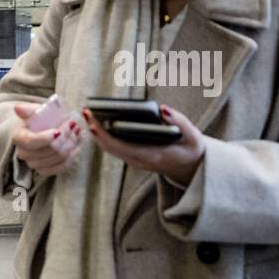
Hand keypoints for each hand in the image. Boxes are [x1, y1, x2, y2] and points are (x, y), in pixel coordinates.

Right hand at [11, 102, 83, 175]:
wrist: (41, 131)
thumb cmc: (38, 121)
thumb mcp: (34, 112)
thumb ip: (28, 110)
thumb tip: (18, 108)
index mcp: (19, 138)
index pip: (30, 141)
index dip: (45, 138)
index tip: (58, 131)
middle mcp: (23, 153)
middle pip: (48, 150)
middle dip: (64, 137)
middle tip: (73, 125)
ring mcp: (33, 164)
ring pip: (57, 158)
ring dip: (70, 145)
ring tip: (76, 133)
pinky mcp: (44, 170)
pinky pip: (60, 167)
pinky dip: (71, 157)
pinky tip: (75, 146)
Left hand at [82, 104, 204, 185]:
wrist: (191, 168)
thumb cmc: (191, 150)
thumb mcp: (193, 136)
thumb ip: (179, 122)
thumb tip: (163, 109)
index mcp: (151, 155)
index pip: (121, 147)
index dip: (104, 136)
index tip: (94, 123)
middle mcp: (138, 160)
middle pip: (109, 148)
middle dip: (96, 130)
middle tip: (86, 111)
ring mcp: (134, 160)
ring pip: (109, 148)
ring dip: (97, 132)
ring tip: (89, 114)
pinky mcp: (133, 157)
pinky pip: (114, 148)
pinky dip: (104, 136)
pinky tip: (99, 122)